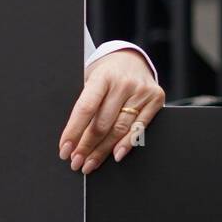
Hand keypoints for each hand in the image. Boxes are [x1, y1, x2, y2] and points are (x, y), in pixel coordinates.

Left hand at [58, 50, 164, 174]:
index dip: (73, 132)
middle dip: (86, 147)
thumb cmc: (105, 74)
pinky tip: (116, 155)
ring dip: (103, 150)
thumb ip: (86, 105)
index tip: (65, 150)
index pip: (85, 109)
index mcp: (102, 76)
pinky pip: (140, 127)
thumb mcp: (90, 81)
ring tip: (90, 163)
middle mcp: (123, 83)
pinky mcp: (156, 98)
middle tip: (76, 163)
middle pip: (102, 123)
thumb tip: (74, 139)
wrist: (131, 58)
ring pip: (119, 129)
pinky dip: (127, 144)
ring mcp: (141, 91)